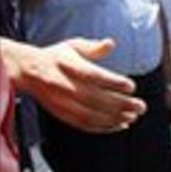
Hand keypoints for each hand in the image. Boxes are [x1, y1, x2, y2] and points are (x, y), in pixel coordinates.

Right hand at [17, 38, 145, 131]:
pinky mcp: (64, 115)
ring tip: (134, 116)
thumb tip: (111, 43)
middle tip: (141, 106)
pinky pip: (87, 125)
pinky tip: (121, 125)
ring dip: (117, 118)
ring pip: (94, 115)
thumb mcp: (72, 46)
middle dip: (122, 104)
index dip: (114, 82)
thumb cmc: (56, 57)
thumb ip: (93, 47)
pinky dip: (106, 128)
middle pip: (98, 99)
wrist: (28, 72)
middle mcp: (66, 86)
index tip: (131, 86)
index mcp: (69, 66)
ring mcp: (64, 104)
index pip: (94, 76)